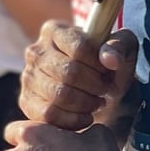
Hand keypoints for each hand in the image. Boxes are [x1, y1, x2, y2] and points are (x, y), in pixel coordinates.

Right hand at [20, 22, 139, 128]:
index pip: (80, 47)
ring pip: (59, 95)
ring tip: (98, 102)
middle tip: (106, 90)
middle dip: (96, 85)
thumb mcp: (123, 50)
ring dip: (86, 103)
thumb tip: (109, 59)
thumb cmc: (108, 67)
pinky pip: (49, 114)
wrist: (98, 94)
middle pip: (69, 72)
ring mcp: (28, 77)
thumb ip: (120, 47)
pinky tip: (86, 116)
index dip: (99, 64)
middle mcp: (36, 51)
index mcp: (55, 30)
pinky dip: (73, 120)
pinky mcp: (27, 102)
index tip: (109, 71)